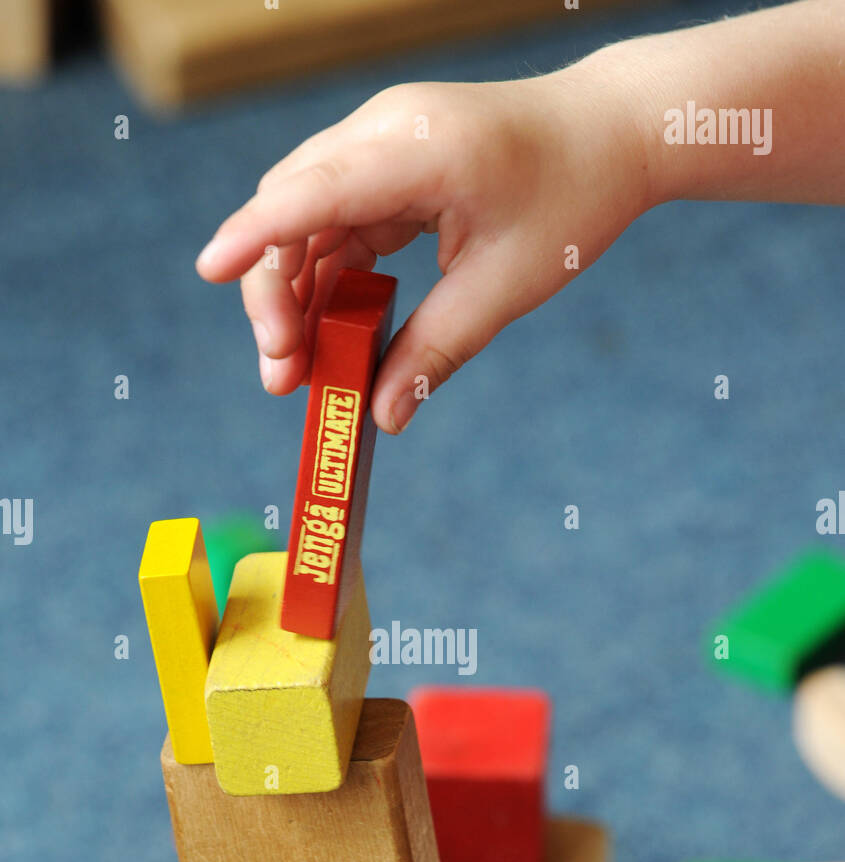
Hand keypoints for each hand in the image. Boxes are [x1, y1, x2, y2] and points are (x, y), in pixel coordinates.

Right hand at [196, 64, 650, 431]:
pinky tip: (327, 332)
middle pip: (290, 209)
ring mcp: (380, 143)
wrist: (609, 134)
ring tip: (299, 370)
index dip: (255, 233)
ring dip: (295, 295)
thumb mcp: (505, 288)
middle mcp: (383, 133)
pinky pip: (333, 222)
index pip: (312, 190)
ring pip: (303, 220)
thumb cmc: (570, 199)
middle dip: (274, 295)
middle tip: (283, 378)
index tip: (208, 271)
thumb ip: (436, 351)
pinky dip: (325, 277)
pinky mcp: (385, 163)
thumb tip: (381, 416)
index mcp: (417, 149)